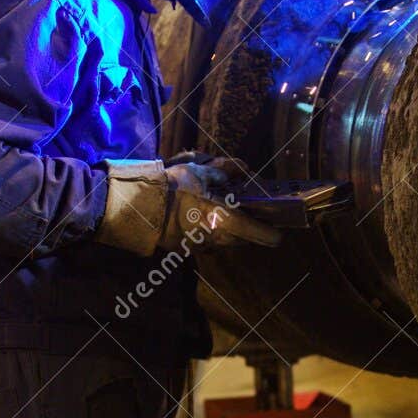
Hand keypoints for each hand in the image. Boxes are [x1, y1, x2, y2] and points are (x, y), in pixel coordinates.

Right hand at [163, 160, 280, 250]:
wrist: (138, 208)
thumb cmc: (171, 189)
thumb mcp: (199, 173)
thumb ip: (225, 171)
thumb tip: (243, 167)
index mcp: (225, 220)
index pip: (262, 235)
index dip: (274, 234)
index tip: (279, 231)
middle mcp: (217, 238)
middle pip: (245, 239)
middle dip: (250, 229)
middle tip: (249, 213)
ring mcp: (202, 247)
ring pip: (227, 243)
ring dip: (231, 232)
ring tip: (224, 213)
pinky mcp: (189, 250)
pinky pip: (209, 244)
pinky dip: (212, 234)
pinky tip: (203, 220)